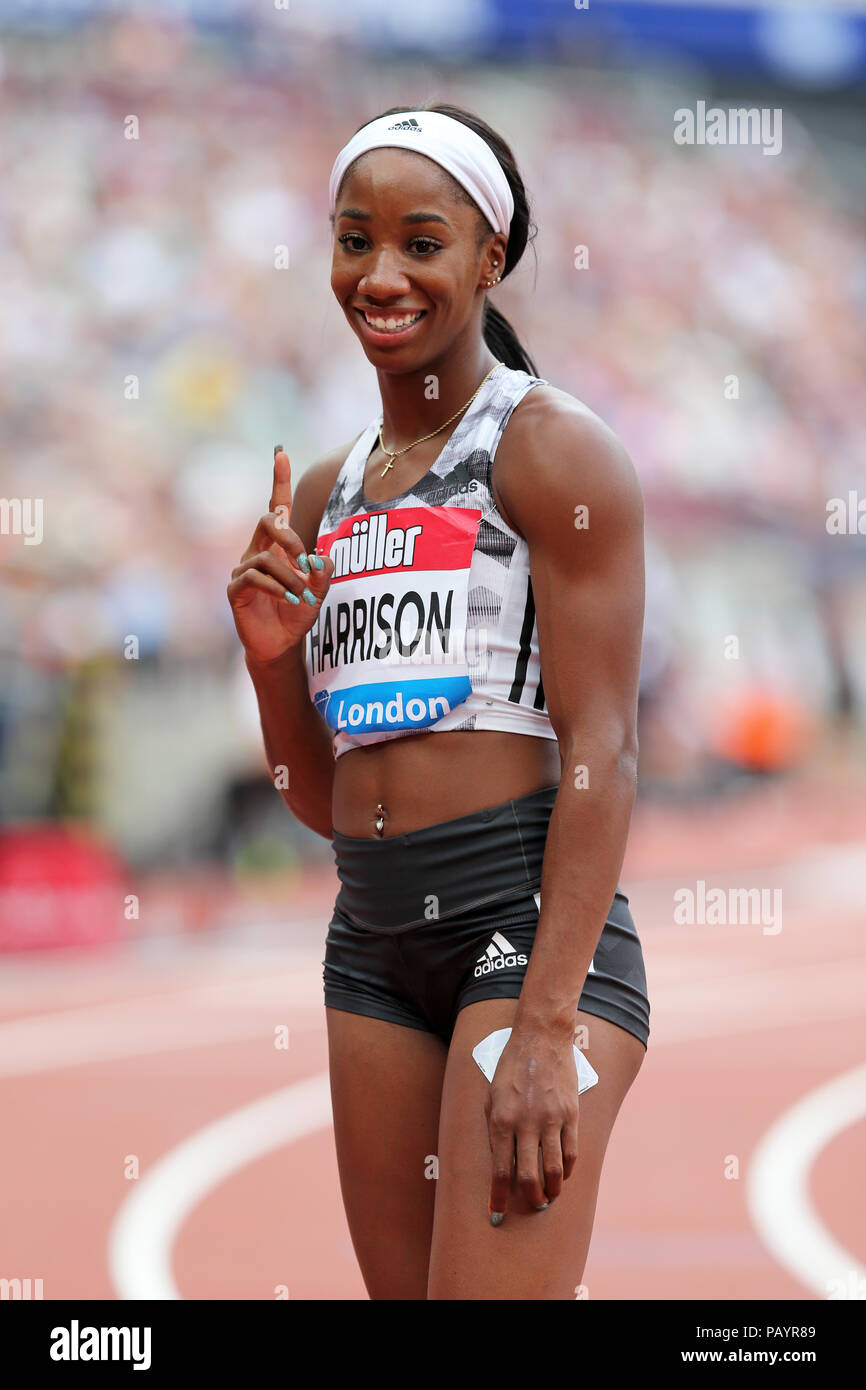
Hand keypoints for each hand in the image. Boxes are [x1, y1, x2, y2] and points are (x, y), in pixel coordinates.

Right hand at [227, 448, 333, 665]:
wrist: (280, 645)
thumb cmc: (297, 613)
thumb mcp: (318, 590)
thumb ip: (323, 571)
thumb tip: (321, 557)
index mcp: (276, 546)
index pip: (277, 508)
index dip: (278, 481)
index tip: (280, 453)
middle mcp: (257, 551)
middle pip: (268, 520)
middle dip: (289, 535)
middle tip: (306, 561)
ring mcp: (244, 570)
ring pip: (265, 556)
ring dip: (290, 575)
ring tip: (303, 595)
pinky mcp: (236, 590)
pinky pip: (254, 577)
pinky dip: (275, 586)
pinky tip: (288, 599)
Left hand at [485, 1026, 579, 1224]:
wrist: (541, 1038)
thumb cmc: (511, 1065)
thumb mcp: (491, 1094)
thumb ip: (494, 1128)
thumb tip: (499, 1162)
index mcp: (501, 1119)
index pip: (499, 1170)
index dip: (498, 1197)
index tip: (496, 1214)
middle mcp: (525, 1123)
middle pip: (527, 1176)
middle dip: (528, 1198)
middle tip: (529, 1205)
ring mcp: (550, 1120)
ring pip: (553, 1170)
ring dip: (551, 1190)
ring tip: (548, 1197)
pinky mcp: (570, 1115)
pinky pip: (571, 1152)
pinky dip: (567, 1170)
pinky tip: (563, 1175)